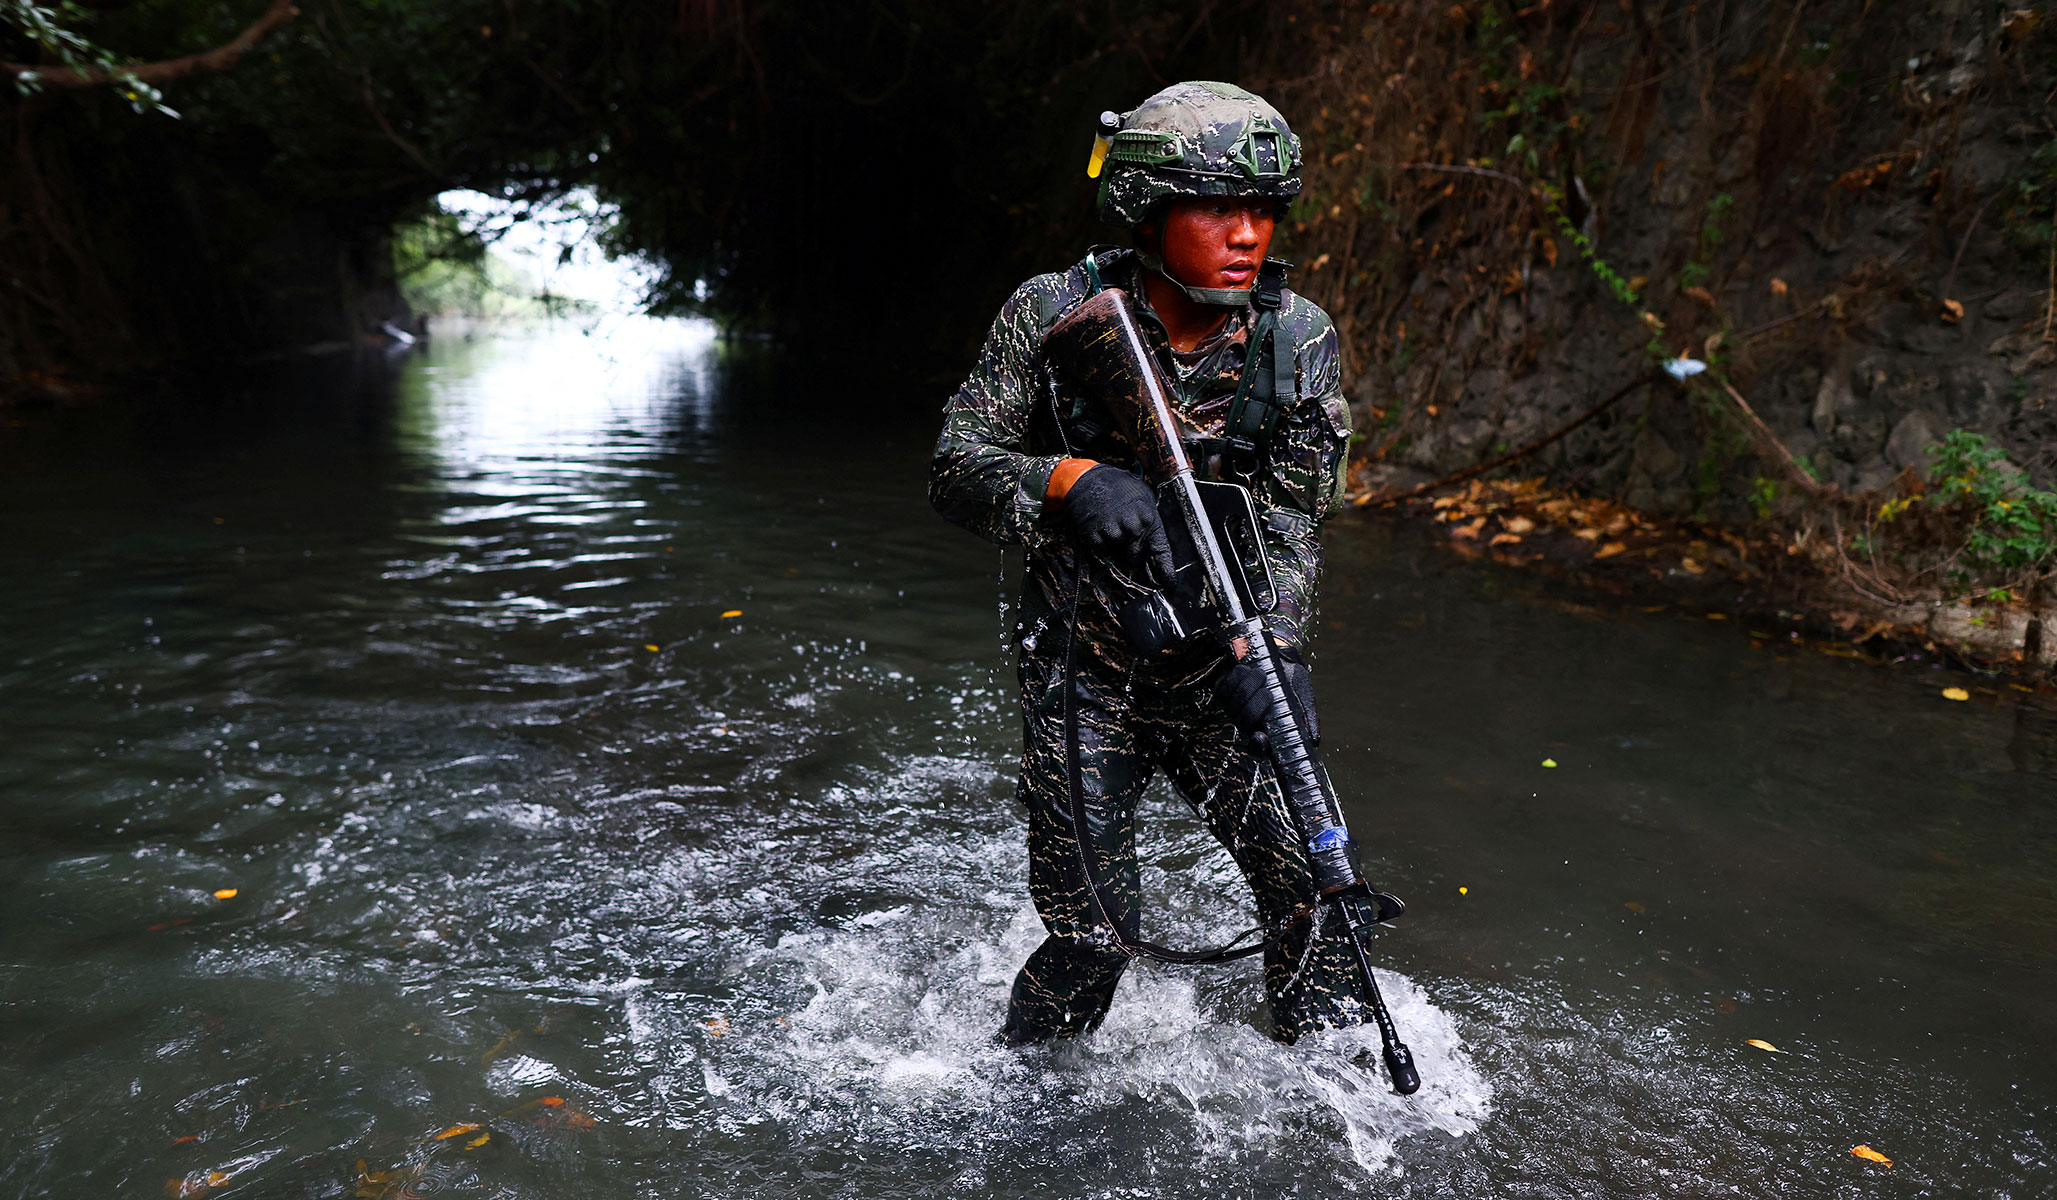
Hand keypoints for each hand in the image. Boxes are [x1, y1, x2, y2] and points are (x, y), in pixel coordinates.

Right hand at [1062, 465, 1174, 582]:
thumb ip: (1150, 521)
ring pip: (1118, 556)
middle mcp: (1133, 528)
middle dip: (1132, 553)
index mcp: (1149, 518)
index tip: (1170, 585)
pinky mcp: (1094, 537)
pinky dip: (1101, 545)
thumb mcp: (1143, 498)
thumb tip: (1154, 546)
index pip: (1161, 550)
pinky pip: (1102, 552)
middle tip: (1125, 536)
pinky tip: (1101, 527)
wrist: (1089, 480)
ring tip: (1111, 525)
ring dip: (1115, 547)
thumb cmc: (1119, 488)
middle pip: (1137, 559)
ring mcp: (1113, 532)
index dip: (1166, 570)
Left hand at [1212, 649, 1318, 745]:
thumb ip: (1308, 717)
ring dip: (1250, 685)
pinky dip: (1239, 676)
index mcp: (1267, 729)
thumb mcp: (1304, 697)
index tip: (1262, 736)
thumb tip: (1313, 739)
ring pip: (1234, 703)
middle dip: (1257, 704)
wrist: (1276, 657)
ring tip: (1262, 675)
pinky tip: (1249, 671)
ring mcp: (1233, 708)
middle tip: (1269, 692)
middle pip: (1245, 722)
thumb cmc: (1290, 680)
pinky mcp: (1222, 692)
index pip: (1258, 751)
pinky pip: (1225, 687)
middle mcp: (1248, 723)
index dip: (1258, 747)